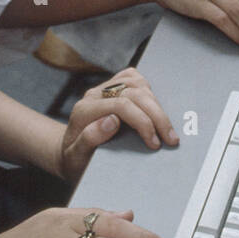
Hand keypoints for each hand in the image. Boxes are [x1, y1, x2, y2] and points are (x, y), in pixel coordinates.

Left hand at [59, 68, 177, 180]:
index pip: (121, 106)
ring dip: (155, 103)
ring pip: (136, 83)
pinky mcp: (112, 87)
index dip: (142, 122)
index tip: (154, 143)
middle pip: (133, 93)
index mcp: (84, 111)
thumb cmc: (74, 159)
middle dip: (156, 115)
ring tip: (166, 127)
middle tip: (170, 138)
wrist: (68, 153)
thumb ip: (88, 140)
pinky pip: (132, 78)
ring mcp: (103, 89)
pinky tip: (155, 106)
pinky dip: (147, 89)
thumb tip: (111, 121)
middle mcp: (94, 95)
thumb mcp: (75, 158)